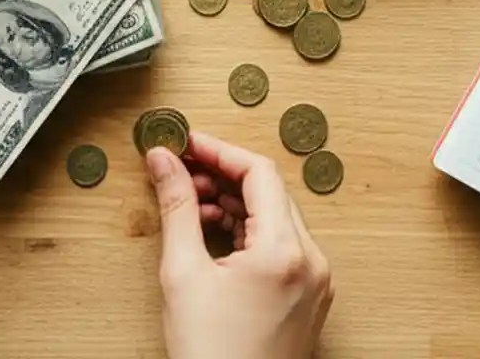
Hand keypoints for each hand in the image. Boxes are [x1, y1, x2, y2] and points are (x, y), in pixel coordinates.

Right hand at [146, 132, 334, 358]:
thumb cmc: (211, 358)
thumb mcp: (182, 274)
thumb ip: (175, 207)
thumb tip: (164, 161)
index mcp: (286, 252)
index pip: (258, 172)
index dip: (217, 150)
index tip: (185, 143)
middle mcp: (312, 262)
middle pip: (270, 193)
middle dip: (222, 177)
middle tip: (180, 172)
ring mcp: (316, 281)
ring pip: (276, 218)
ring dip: (234, 204)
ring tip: (189, 208)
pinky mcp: (310, 297)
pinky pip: (282, 246)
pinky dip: (248, 232)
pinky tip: (213, 235)